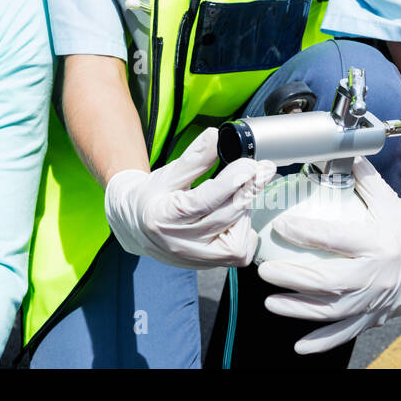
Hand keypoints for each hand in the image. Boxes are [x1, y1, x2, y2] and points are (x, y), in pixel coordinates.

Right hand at [104, 130, 275, 268]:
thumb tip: (216, 135)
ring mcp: (196, 258)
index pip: (201, 202)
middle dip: (247, 191)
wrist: (138, 227)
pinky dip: (244, 230)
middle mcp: (179, 243)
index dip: (228, 184)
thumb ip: (194, 158)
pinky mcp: (210, 265)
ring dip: (245, 210)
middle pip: (224, 218)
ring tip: (241, 190)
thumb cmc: (153, 198)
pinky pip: (240, 251)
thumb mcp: (168, 173)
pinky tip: (236, 214)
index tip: (248, 166)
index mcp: (162, 218)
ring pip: (236, 237)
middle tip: (262, 169)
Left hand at [257, 156, 400, 353]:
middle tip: (265, 270)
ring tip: (270, 302)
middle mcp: (377, 274)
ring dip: (299, 309)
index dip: (308, 232)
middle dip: (294, 277)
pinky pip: (347, 333)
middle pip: (331, 280)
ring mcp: (376, 299)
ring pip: (334, 310)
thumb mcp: (385, 197)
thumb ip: (359, 176)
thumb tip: (340, 146)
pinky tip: (299, 346)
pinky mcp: (376, 316)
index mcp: (378, 241)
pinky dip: (323, 342)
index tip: (281, 226)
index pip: (338, 237)